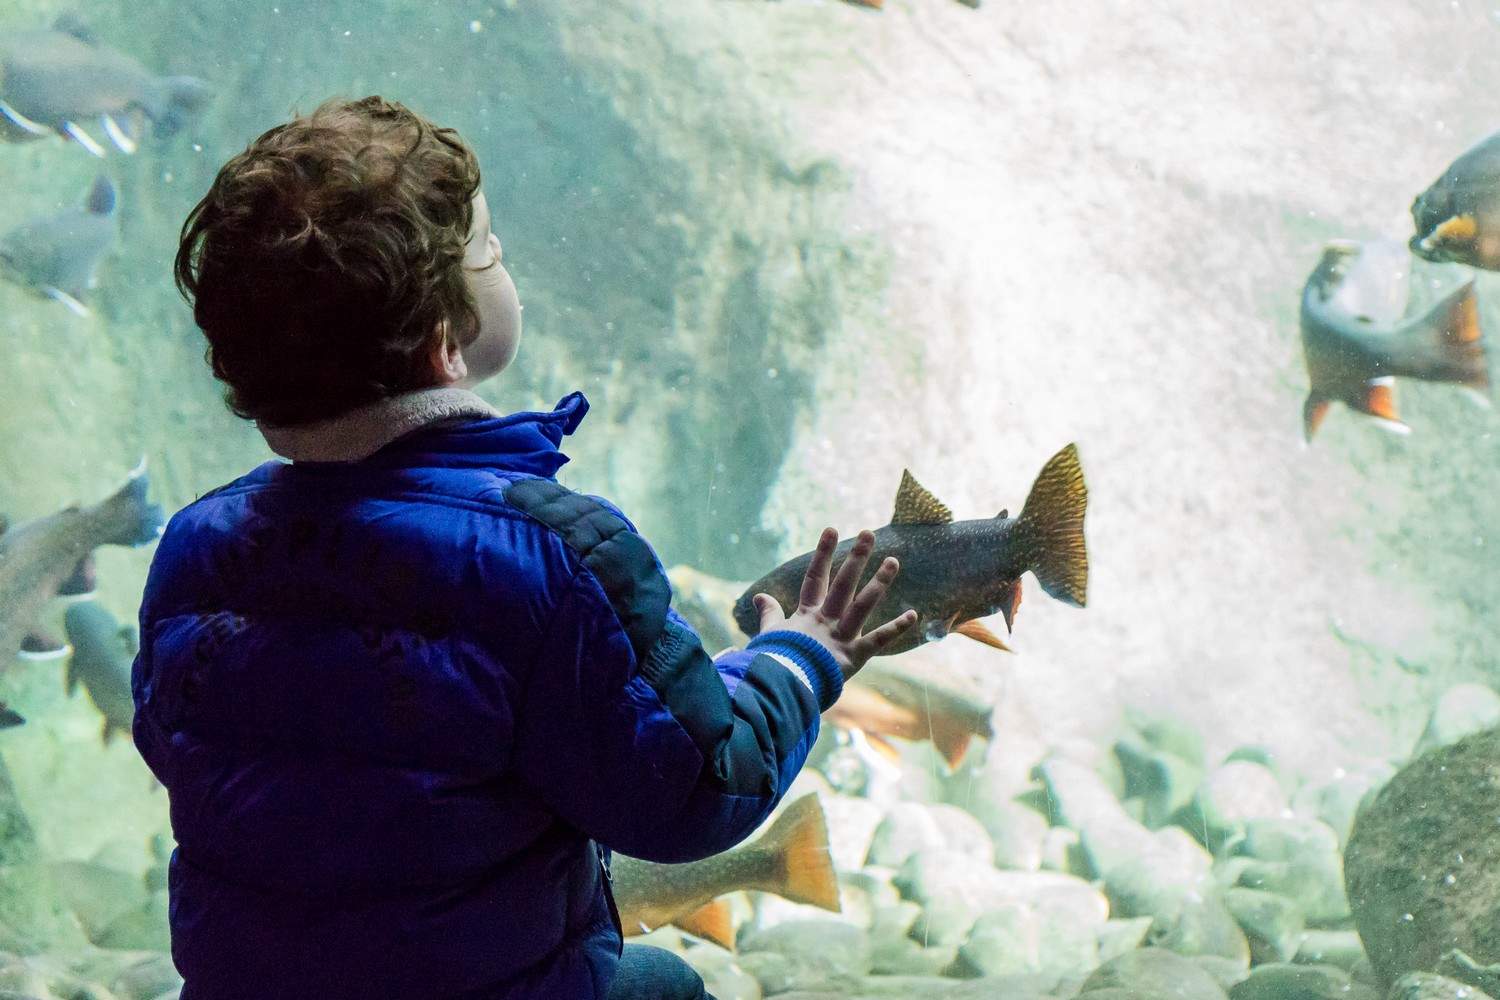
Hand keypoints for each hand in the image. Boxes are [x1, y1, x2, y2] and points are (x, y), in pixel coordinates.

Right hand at [750, 527, 917, 680]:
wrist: (779, 687)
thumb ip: (769, 614)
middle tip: (868, 533)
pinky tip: (913, 615)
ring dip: (879, 582)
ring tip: (893, 561)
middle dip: (856, 557)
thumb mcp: (771, 634)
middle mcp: (826, 621)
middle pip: (843, 583)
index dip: (823, 553)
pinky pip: (878, 641)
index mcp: (807, 615)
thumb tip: (758, 596)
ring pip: (862, 604)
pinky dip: (895, 628)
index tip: (831, 529)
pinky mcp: (852, 656)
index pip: (816, 577)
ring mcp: (840, 637)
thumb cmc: (776, 662)